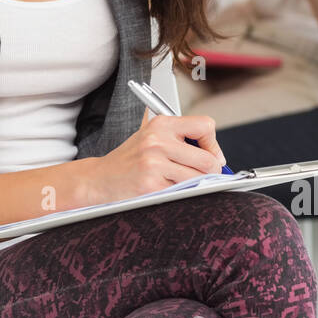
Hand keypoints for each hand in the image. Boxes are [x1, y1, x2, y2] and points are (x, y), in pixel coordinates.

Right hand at [92, 110, 225, 204]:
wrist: (100, 178)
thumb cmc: (130, 160)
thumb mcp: (153, 138)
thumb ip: (181, 140)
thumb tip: (217, 157)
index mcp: (161, 124)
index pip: (205, 126)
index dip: (213, 144)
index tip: (211, 155)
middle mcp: (158, 140)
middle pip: (208, 159)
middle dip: (210, 171)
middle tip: (202, 175)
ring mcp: (154, 163)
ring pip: (199, 178)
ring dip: (196, 184)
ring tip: (180, 182)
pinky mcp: (151, 184)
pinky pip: (182, 191)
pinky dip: (180, 193)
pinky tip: (166, 189)